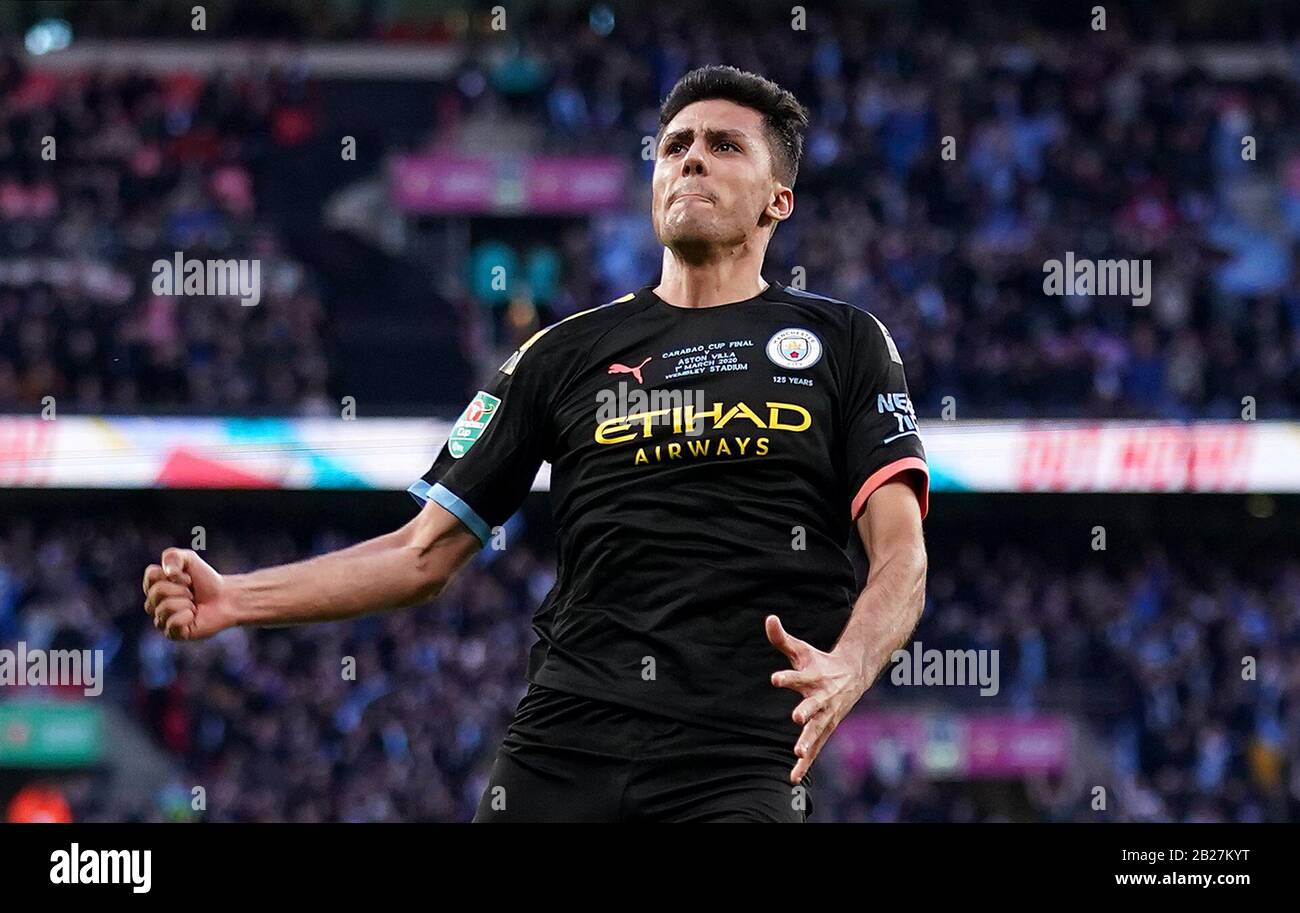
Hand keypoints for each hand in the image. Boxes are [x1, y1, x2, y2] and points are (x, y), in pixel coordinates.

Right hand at [142, 548, 236, 640]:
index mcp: (153, 586)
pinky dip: (186, 616)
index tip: (187, 577)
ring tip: (193, 604)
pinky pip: (172, 623)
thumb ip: (172, 556)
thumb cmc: (206, 580)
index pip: (151, 575)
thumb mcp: (189, 559)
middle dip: (180, 589)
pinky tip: (193, 616)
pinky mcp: (173, 634)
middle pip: (157, 591)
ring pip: (165, 607)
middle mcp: (154, 604)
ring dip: (185, 602)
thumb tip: (167, 573)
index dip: (173, 573)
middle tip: (191, 592)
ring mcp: (162, 620)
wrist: (225, 598)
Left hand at [767, 614, 867, 784]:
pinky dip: (805, 764)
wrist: (853, 675)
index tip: (775, 679)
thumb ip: (781, 638)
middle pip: (813, 705)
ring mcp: (826, 715)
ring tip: (797, 752)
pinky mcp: (825, 729)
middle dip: (806, 711)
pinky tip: (793, 778)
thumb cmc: (820, 663)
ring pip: (817, 731)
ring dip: (808, 741)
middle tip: (797, 717)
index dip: (787, 677)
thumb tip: (768, 618)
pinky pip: (815, 749)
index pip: (798, 676)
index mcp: (814, 677)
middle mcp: (822, 697)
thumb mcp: (801, 650)